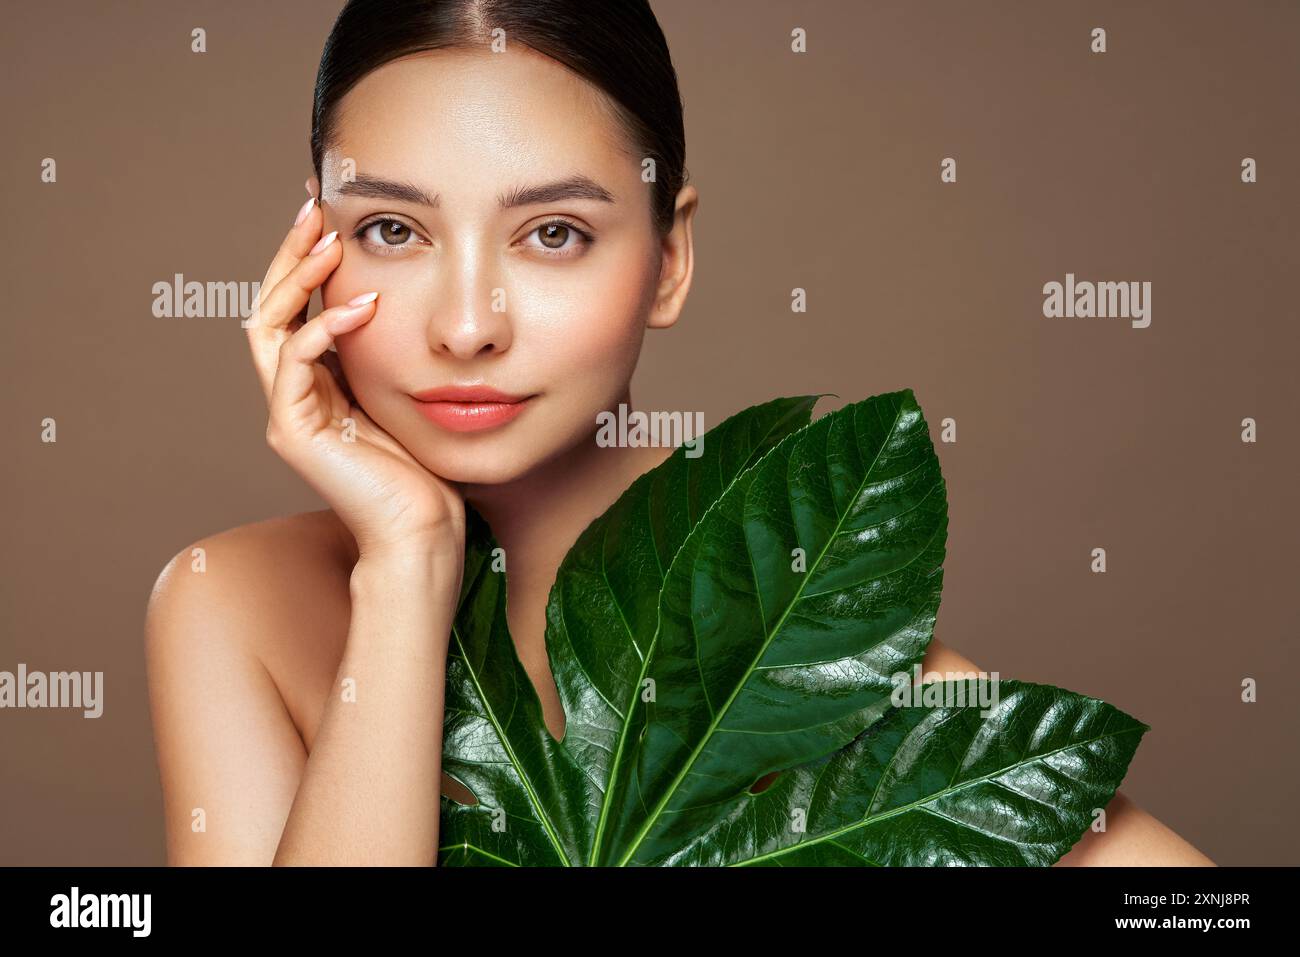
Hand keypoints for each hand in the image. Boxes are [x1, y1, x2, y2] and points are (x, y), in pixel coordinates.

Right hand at [246, 194, 465, 567]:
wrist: (421, 530)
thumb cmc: (425, 469)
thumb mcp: (406, 391)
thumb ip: (388, 351)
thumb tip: (404, 295)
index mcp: (318, 382)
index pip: (296, 305)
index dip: (305, 258)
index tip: (329, 212)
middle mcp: (294, 393)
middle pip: (269, 305)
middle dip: (290, 253)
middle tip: (314, 207)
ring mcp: (288, 411)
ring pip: (268, 325)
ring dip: (296, 277)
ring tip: (330, 242)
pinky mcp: (295, 430)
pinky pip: (293, 363)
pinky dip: (321, 328)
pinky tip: (361, 306)